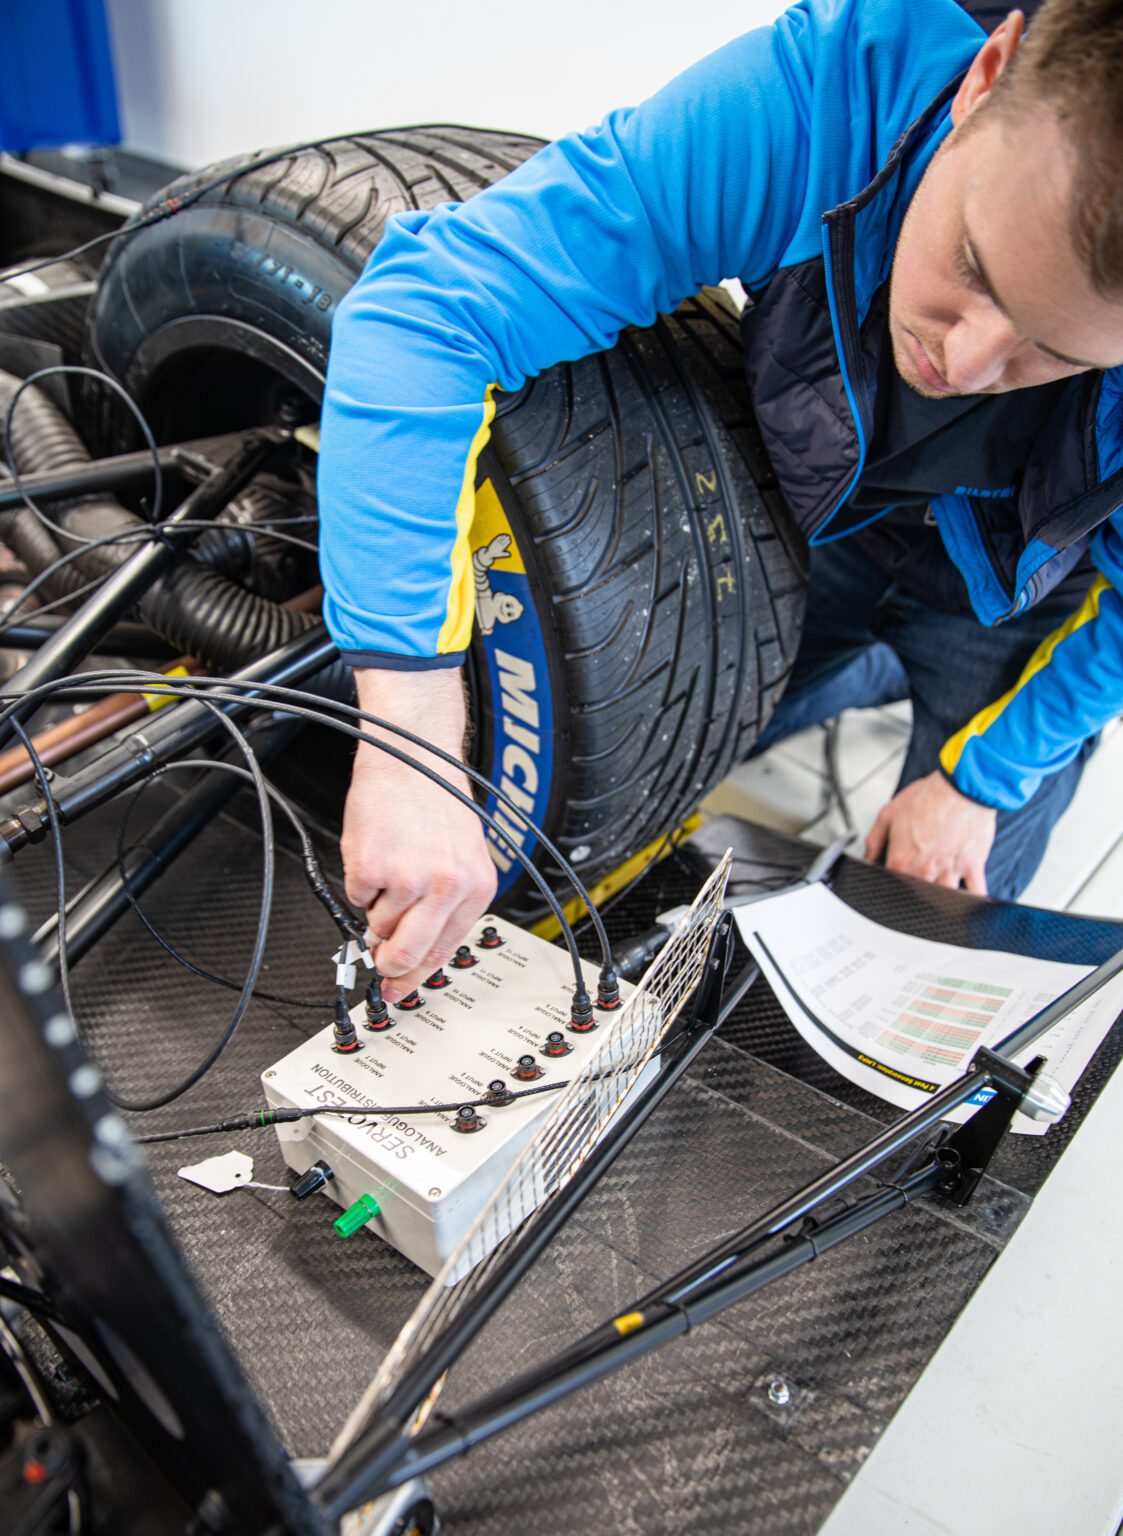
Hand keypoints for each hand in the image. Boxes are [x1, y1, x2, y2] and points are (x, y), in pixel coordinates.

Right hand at [342, 667, 497, 1000]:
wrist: (412, 756)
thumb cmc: (435, 799)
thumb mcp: (461, 855)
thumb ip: (445, 903)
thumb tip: (414, 950)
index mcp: (475, 889)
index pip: (444, 952)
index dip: (416, 977)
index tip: (399, 990)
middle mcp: (447, 888)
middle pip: (408, 955)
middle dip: (387, 959)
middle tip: (377, 951)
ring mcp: (410, 880)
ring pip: (378, 925)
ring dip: (376, 904)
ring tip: (389, 866)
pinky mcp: (374, 868)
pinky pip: (356, 896)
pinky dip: (358, 878)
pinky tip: (375, 850)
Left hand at [864, 771, 996, 893]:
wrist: (963, 788)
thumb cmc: (929, 796)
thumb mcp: (889, 813)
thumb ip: (874, 841)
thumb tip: (866, 860)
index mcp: (902, 861)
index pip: (890, 886)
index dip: (889, 884)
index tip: (892, 879)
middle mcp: (925, 871)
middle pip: (917, 896)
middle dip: (914, 893)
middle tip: (915, 880)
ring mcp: (950, 871)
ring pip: (943, 899)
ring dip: (940, 897)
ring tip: (938, 889)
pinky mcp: (973, 867)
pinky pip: (976, 893)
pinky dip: (973, 900)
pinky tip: (966, 898)